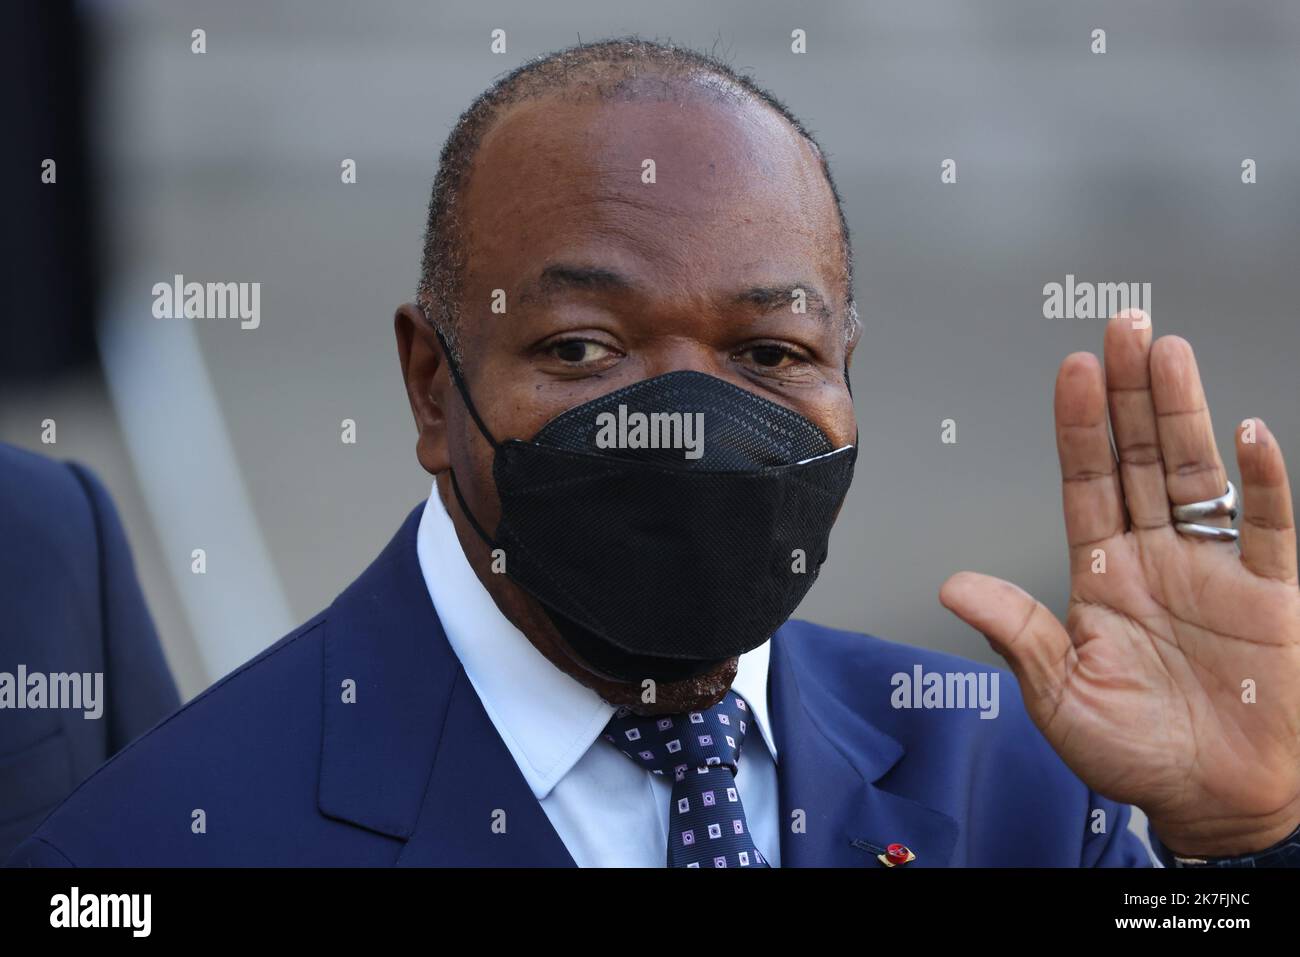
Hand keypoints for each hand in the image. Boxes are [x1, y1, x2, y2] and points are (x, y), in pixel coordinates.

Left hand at [939, 310, 1299, 856]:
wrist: (1216, 801)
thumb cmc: (1136, 753)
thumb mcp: (1059, 695)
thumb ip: (1017, 633)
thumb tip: (953, 587)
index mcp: (1103, 574)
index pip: (1087, 483)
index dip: (1080, 428)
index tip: (1071, 373)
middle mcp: (1157, 556)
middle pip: (1140, 458)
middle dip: (1129, 393)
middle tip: (1120, 328)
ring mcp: (1215, 568)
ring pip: (1197, 472)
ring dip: (1183, 413)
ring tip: (1167, 353)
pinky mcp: (1271, 594)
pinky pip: (1271, 527)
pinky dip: (1265, 482)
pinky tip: (1250, 436)